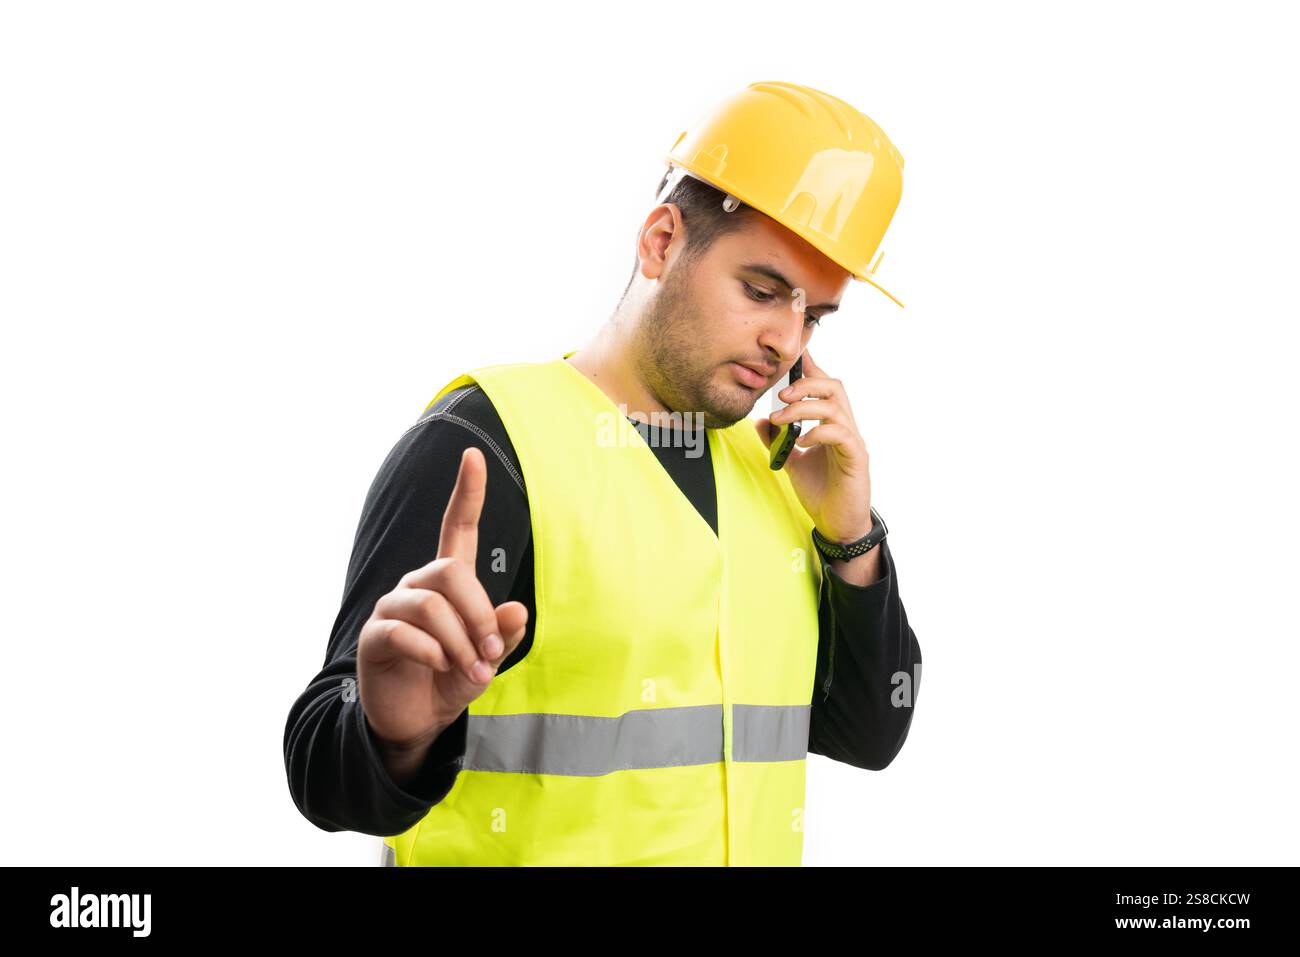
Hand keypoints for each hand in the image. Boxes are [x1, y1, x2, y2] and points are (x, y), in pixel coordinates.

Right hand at [356, 446, 528, 770]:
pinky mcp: (376, 636)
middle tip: (489, 653)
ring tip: (469, 669)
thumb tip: (517, 610)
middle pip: (451, 572)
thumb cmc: (451, 680)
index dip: (466, 492)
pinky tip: (440, 668)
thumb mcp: (487, 659)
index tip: (473, 456)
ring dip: (460, 642)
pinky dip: (432, 652)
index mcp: (448, 582)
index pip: (456, 527)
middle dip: (479, 614)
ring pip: (432, 605)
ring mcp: (393, 608)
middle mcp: (418, 585)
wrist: (414, 721)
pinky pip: (405, 632)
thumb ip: (501, 635)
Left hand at [754, 347, 873, 544]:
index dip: (810, 367)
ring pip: (835, 407)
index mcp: (832, 424)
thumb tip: (759, 420)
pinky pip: (840, 435)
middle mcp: (846, 427)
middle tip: (780, 395)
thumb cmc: (821, 491)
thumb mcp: (792, 461)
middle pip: (834, 386)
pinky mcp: (857, 459)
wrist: (837, 525)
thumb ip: (777, 440)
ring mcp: (854, 442)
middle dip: (805, 384)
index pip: (824, 386)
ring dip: (803, 408)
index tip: (793, 355)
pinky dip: (818, 432)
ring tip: (780, 419)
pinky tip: (801, 442)